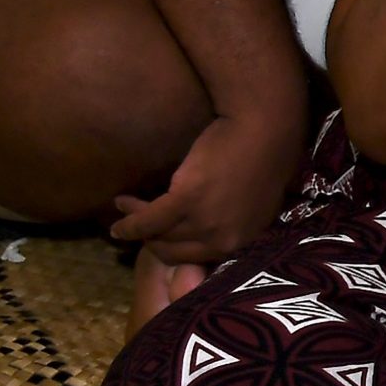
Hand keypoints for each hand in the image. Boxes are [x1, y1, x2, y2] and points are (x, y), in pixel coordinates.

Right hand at [110, 110, 303, 264]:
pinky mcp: (187, 199)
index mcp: (244, 242)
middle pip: (172, 251)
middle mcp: (224, 239)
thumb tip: (204, 231)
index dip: (172, 248)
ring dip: (135, 223)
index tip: (155, 239)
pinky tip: (119, 207)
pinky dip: (130, 220)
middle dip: (149, 239)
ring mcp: (206, 221)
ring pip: (157, 234)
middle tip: (134, 225)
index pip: (197, 258)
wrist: (266, 126)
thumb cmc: (263, 156)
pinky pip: (148, 219)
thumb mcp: (255, 202)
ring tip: (123, 207)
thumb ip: (233, 222)